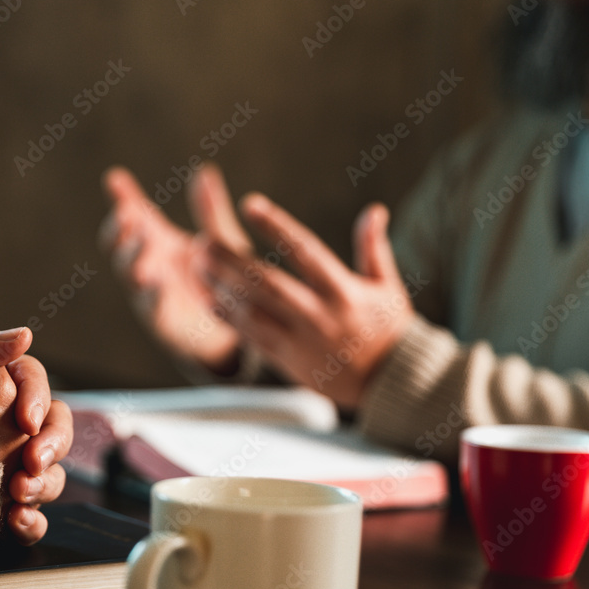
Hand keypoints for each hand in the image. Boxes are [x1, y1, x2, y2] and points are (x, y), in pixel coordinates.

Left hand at [0, 321, 70, 543]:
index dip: (34, 392)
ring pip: (48, 473)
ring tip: (20, 493)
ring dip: (43, 484)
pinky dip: (30, 521)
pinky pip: (29, 517)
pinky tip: (16, 520)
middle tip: (31, 462)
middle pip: (53, 427)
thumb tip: (22, 336)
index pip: (29, 377)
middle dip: (51, 442)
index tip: (26, 420)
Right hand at [100, 165, 251, 374]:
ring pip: (133, 277)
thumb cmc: (223, 284)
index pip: (131, 219)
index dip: (122, 200)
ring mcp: (152, 296)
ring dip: (134, 259)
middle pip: (122, 246)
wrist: (236, 334)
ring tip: (141, 242)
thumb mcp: (219, 242)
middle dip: (121, 230)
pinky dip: (154, 294)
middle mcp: (149, 268)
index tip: (115, 180)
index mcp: (158, 245)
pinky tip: (157, 280)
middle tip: (128, 214)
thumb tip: (204, 171)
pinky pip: (154, 309)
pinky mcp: (164, 324)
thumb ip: (209, 211)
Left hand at [202, 197, 414, 408]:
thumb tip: (374, 210)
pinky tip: (211, 301)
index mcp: (342, 291)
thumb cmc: (389, 330)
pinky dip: (231, 320)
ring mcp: (301, 340)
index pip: (305, 251)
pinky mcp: (289, 362)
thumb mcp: (387, 287)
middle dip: (232, 261)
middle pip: (268, 282)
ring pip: (254, 311)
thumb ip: (373, 248)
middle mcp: (319, 314)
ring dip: (223, 287)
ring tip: (198, 265)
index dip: (277, 227)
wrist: (391, 384)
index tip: (251, 204)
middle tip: (203, 240)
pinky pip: (254, 338)